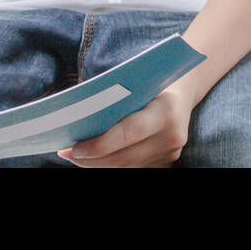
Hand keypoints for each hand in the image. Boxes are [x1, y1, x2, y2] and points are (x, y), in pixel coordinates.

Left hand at [57, 79, 202, 167]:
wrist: (183, 92)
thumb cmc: (152, 81)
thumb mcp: (138, 82)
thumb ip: (115, 99)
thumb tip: (77, 117)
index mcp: (167, 110)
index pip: (128, 133)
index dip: (99, 144)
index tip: (73, 148)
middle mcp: (172, 136)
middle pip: (123, 158)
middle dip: (90, 159)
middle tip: (67, 153)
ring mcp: (171, 153)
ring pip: (125, 168)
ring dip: (97, 164)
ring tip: (77, 156)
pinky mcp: (166, 163)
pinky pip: (132, 168)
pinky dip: (111, 165)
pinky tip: (96, 158)